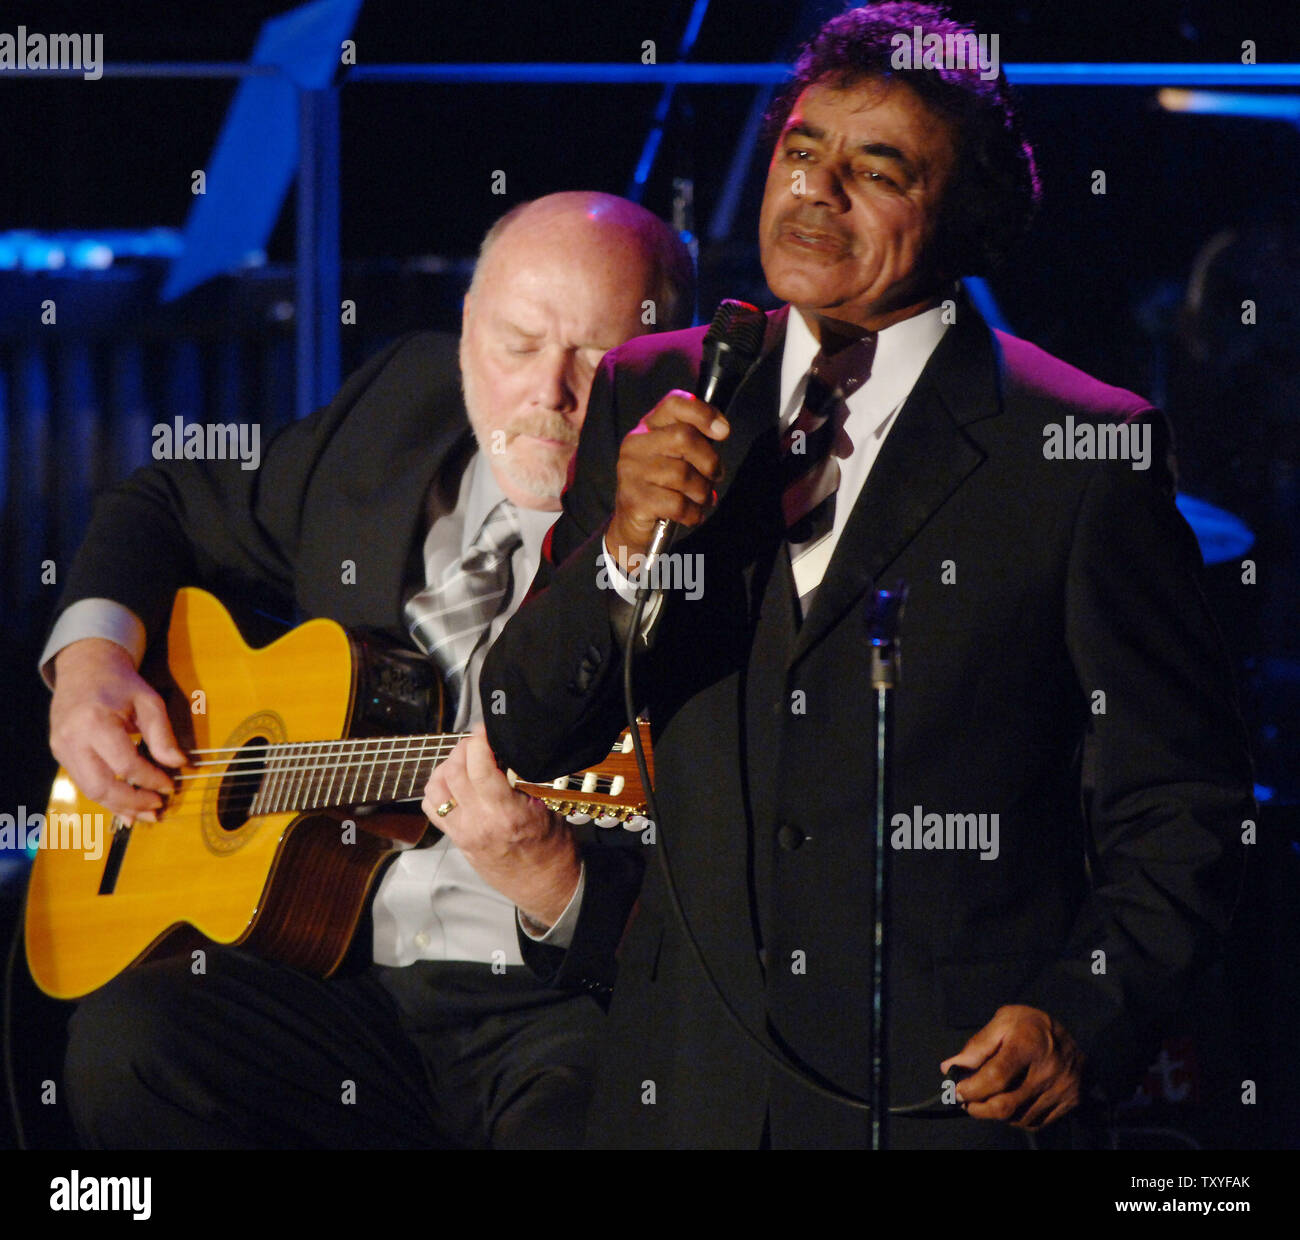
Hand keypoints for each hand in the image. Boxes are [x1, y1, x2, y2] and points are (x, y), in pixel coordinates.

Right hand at [49, 638, 185, 821]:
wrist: (84, 666)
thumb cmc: (119, 683)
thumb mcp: (149, 701)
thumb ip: (162, 734)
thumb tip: (178, 764)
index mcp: (95, 722)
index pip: (125, 764)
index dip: (150, 779)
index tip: (170, 785)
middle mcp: (72, 739)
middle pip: (101, 785)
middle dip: (132, 802)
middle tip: (157, 808)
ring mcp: (62, 748)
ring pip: (90, 790)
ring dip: (119, 806)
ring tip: (145, 815)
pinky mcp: (60, 754)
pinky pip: (83, 783)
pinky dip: (106, 797)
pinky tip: (125, 808)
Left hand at [422, 728, 580, 928]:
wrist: (544, 885)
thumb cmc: (552, 847)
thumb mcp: (547, 807)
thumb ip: (524, 779)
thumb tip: (505, 751)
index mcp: (506, 814)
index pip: (480, 767)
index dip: (479, 740)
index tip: (485, 728)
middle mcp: (479, 823)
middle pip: (454, 772)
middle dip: (462, 748)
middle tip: (476, 741)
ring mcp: (463, 832)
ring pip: (436, 787)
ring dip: (447, 766)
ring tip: (464, 759)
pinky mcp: (456, 839)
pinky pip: (432, 806)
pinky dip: (438, 788)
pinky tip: (454, 782)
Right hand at [606, 389, 729, 570]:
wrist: (632, 524)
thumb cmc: (662, 487)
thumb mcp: (676, 457)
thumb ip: (694, 440)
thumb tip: (721, 430)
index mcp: (647, 428)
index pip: (674, 404)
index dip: (703, 413)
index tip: (723, 431)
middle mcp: (635, 445)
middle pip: (683, 437)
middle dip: (709, 461)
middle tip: (715, 476)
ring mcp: (631, 472)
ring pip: (683, 474)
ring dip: (702, 491)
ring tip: (702, 499)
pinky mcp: (634, 499)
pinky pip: (677, 503)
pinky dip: (692, 513)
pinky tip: (692, 515)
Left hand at [940, 1004, 1083, 1129]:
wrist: (1072, 1035)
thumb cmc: (1030, 1025)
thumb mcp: (1002, 1021)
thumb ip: (976, 1046)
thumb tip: (949, 1068)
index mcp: (1028, 1044)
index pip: (996, 1077)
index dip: (972, 1088)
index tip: (957, 1090)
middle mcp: (1048, 1070)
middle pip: (1006, 1104)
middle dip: (978, 1108)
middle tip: (965, 1102)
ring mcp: (1062, 1089)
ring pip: (1018, 1118)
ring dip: (994, 1115)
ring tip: (984, 1101)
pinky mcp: (1070, 1102)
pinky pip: (1034, 1122)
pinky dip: (1014, 1119)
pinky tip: (1007, 1105)